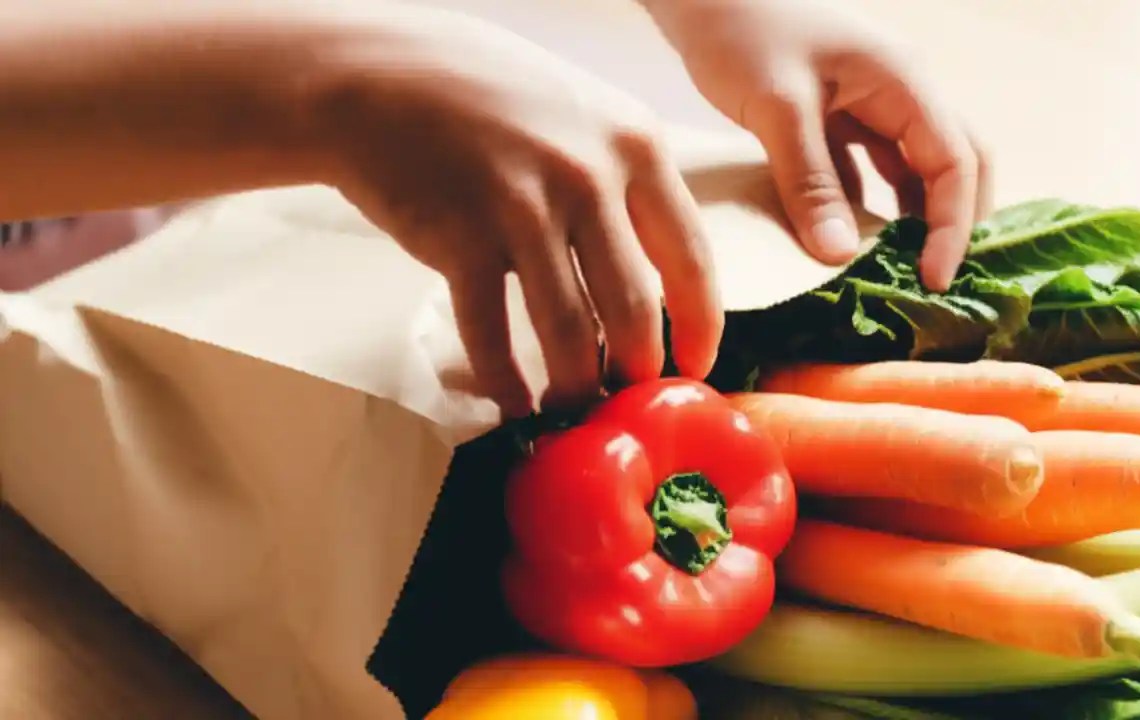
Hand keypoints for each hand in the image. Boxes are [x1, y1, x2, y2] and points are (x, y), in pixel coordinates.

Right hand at [319, 8, 722, 415]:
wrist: (382, 75)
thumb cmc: (490, 98)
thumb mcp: (585, 117)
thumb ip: (627, 183)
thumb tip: (660, 278)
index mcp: (636, 145)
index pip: (691, 257)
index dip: (700, 326)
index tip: (695, 366)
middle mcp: (589, 177)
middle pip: (635, 308)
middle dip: (635, 370)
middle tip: (627, 398)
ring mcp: (523, 208)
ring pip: (568, 331)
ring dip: (573, 385)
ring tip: (571, 408)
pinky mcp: (461, 238)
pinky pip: (493, 333)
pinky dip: (505, 383)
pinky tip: (513, 403)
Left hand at [644, 0, 991, 290]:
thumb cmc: (741, 28)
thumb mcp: (778, 109)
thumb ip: (811, 183)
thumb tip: (841, 258)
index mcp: (904, 81)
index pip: (957, 162)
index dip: (954, 227)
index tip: (933, 282)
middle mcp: (901, 89)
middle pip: (957, 162)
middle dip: (954, 223)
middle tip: (931, 284)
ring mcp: (871, 100)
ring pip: (916, 167)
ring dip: (915, 217)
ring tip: (898, 274)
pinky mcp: (837, 113)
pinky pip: (872, 166)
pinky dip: (872, 205)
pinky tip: (852, 243)